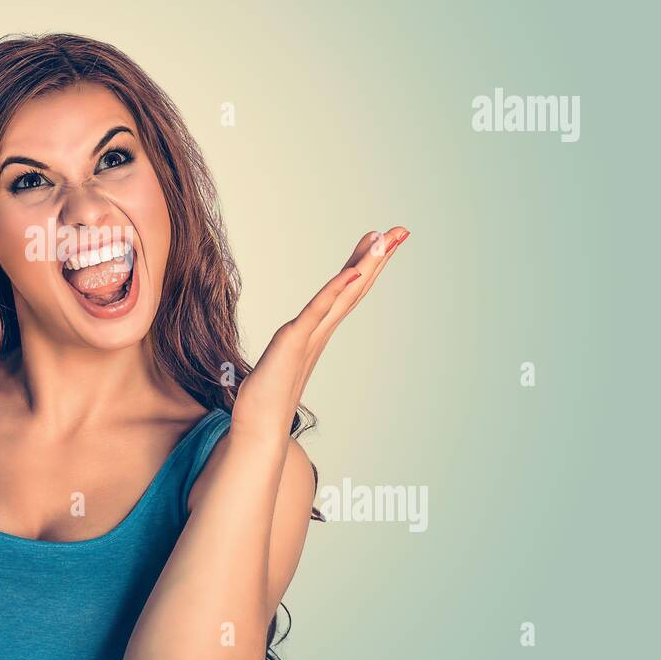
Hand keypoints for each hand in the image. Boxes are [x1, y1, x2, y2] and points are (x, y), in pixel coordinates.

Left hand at [231, 226, 409, 438]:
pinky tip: (352, 271)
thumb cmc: (265, 399)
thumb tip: (291, 341)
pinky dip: (335, 289)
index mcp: (317, 332)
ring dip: (366, 264)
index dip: (365, 265)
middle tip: (402, 230)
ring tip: (386, 238)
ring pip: (344, 294)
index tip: (382, 240)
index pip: (346, 292)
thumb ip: (289, 348)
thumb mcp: (280, 359)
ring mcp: (310, 336)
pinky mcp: (294, 342)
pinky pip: (318, 310)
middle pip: (355, 286)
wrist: (258, 429)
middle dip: (378, 258)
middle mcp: (320, 332)